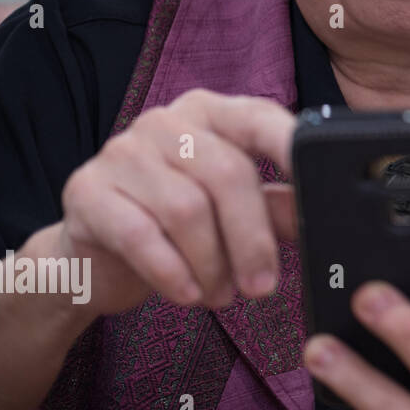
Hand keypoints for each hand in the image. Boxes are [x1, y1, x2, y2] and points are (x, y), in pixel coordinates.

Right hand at [54, 89, 297, 315]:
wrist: (94, 257)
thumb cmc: (175, 227)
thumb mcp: (234, 213)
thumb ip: (277, 207)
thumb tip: (323, 214)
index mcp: (211, 114)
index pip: (259, 119)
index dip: (290, 148)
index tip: (318, 183)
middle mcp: (165, 121)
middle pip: (226, 174)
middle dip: (251, 239)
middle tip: (262, 286)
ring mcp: (121, 151)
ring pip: (186, 209)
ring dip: (212, 264)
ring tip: (221, 294)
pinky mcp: (86, 190)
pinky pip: (140, 235)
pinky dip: (172, 272)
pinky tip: (188, 294)